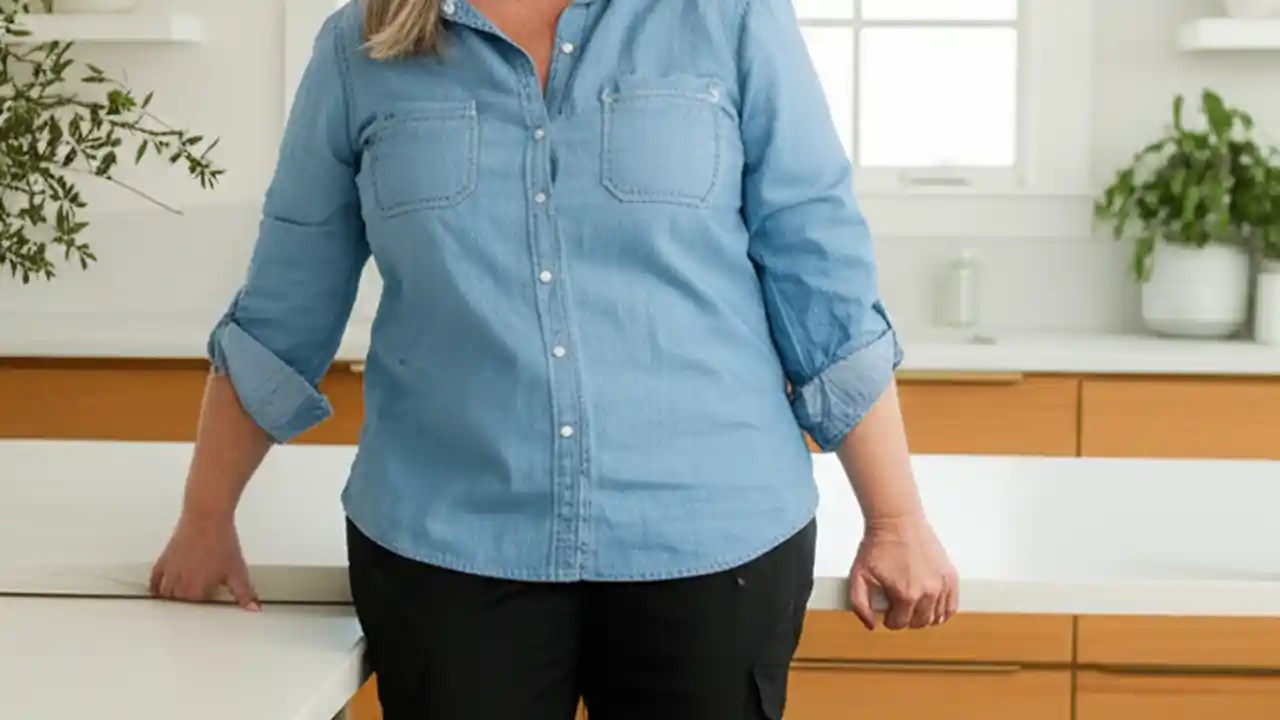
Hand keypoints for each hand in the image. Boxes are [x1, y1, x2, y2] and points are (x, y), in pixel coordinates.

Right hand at [151, 514, 260, 610]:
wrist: (208, 518)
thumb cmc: (222, 543)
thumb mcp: (238, 570)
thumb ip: (244, 593)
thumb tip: (253, 609)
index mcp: (197, 590)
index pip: (196, 607)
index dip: (205, 603)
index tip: (211, 599)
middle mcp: (180, 583)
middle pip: (180, 601)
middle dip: (188, 600)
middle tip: (198, 596)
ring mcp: (169, 572)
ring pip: (166, 592)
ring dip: (172, 596)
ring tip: (182, 594)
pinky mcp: (163, 560)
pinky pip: (155, 578)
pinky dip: (156, 586)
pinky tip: (159, 589)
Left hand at [848, 514, 956, 630]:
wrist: (896, 521)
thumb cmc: (879, 544)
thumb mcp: (859, 576)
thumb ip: (860, 604)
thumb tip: (871, 625)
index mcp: (906, 595)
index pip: (900, 623)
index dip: (890, 620)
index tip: (886, 611)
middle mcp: (928, 592)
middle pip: (920, 622)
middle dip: (907, 619)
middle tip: (898, 609)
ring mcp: (941, 584)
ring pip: (937, 617)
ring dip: (924, 617)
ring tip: (914, 608)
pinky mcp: (949, 575)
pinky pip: (952, 605)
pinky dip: (943, 610)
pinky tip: (934, 608)